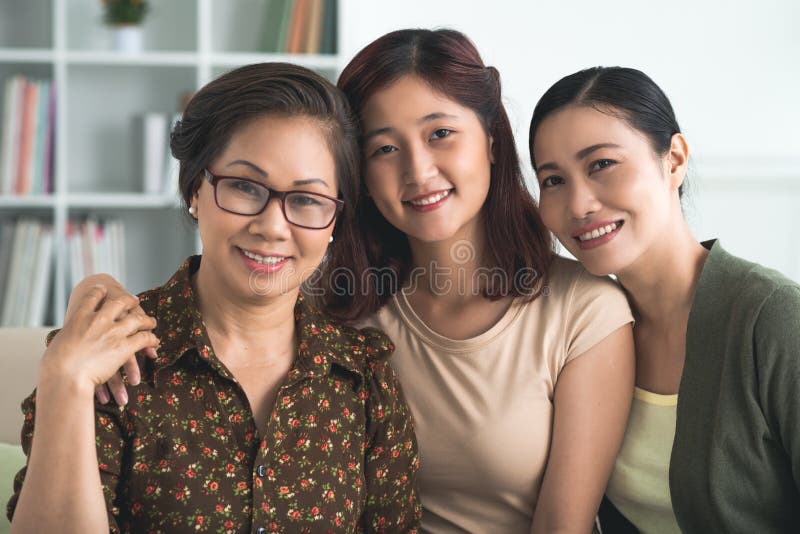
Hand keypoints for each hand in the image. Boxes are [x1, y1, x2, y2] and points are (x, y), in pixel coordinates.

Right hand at [67, 274, 155, 404]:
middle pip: (119, 302)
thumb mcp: (58, 343)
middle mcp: (98, 320)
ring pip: (136, 319)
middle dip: (128, 300)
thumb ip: (68, 338)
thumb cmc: (55, 365)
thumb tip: (66, 344)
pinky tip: (154, 342)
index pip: (92, 296)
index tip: (103, 288)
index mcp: (79, 316)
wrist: (65, 376)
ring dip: (147, 320)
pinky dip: (151, 339)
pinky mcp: (124, 346)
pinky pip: (144, 338)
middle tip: (134, 299)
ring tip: (152, 322)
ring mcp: (113, 332)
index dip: (99, 290)